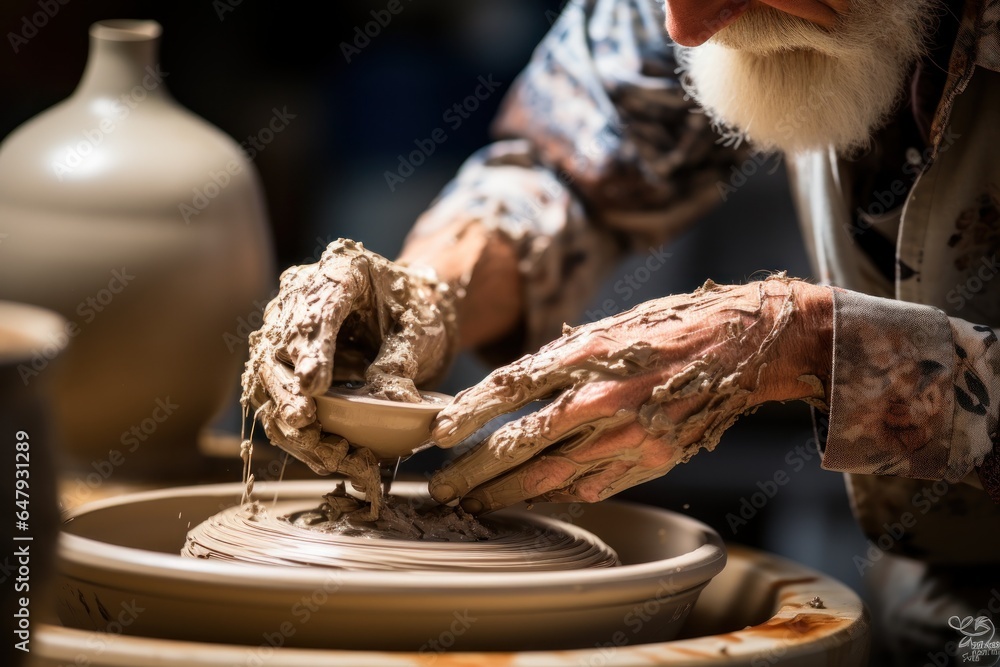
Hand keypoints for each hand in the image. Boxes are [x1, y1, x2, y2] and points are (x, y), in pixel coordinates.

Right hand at [243, 239, 455, 474]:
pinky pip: (277, 399)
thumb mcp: (420, 327)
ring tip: (323, 452)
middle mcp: (301, 297)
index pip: (316, 308)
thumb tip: (389, 398)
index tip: (312, 386)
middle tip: (304, 421)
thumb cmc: (416, 312)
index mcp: (341, 270)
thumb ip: (400, 356)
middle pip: (278, 344)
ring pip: (270, 378)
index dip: (311, 348)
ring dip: (290, 420)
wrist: (407, 310)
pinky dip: (296, 432)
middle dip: (287, 389)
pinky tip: (323, 456)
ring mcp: (286, 329)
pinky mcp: (284, 363)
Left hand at [428, 278, 831, 512]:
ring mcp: (626, 435)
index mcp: (587, 352)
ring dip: (505, 493)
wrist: (745, 346)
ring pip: (549, 476)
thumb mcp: (607, 328)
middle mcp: (601, 396)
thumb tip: (512, 390)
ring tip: (473, 503)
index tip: (438, 432)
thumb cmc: (671, 328)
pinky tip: (529, 502)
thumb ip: (562, 360)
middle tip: (441, 487)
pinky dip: (555, 496)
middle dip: (473, 470)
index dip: (469, 412)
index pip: (510, 386)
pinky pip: (590, 487)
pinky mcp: (649, 461)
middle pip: (520, 443)